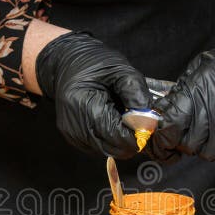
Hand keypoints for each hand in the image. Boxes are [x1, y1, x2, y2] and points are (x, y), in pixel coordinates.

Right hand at [35, 32, 150, 158]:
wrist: (66, 64)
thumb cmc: (94, 63)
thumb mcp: (121, 70)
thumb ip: (137, 94)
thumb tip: (149, 122)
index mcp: (85, 106)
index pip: (118, 135)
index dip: (137, 134)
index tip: (148, 122)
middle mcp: (75, 126)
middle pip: (113, 148)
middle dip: (131, 139)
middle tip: (139, 121)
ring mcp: (73, 135)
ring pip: (107, 150)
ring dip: (121, 140)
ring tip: (123, 118)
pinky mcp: (73, 138)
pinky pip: (99, 147)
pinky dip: (110, 139)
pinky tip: (111, 121)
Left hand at [149, 21, 214, 163]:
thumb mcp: (204, 67)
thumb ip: (182, 92)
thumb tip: (164, 115)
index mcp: (201, 91)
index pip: (170, 128)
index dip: (164, 137)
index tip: (165, 138)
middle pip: (190, 145)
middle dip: (188, 142)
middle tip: (195, 132)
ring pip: (212, 154)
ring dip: (210, 147)